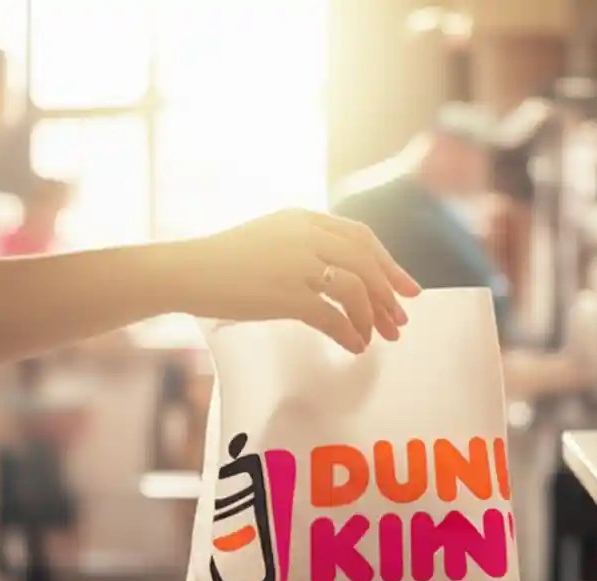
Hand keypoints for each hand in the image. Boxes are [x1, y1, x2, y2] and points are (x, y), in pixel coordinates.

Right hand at [170, 209, 421, 352]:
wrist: (188, 270)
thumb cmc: (225, 259)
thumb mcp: (271, 235)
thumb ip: (306, 243)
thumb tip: (343, 273)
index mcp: (305, 219)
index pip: (362, 237)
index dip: (389, 264)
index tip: (407, 288)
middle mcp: (306, 236)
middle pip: (367, 262)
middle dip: (390, 294)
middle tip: (401, 320)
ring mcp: (297, 264)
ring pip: (355, 288)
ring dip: (372, 316)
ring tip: (378, 337)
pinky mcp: (285, 294)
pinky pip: (332, 316)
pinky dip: (349, 333)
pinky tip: (355, 345)